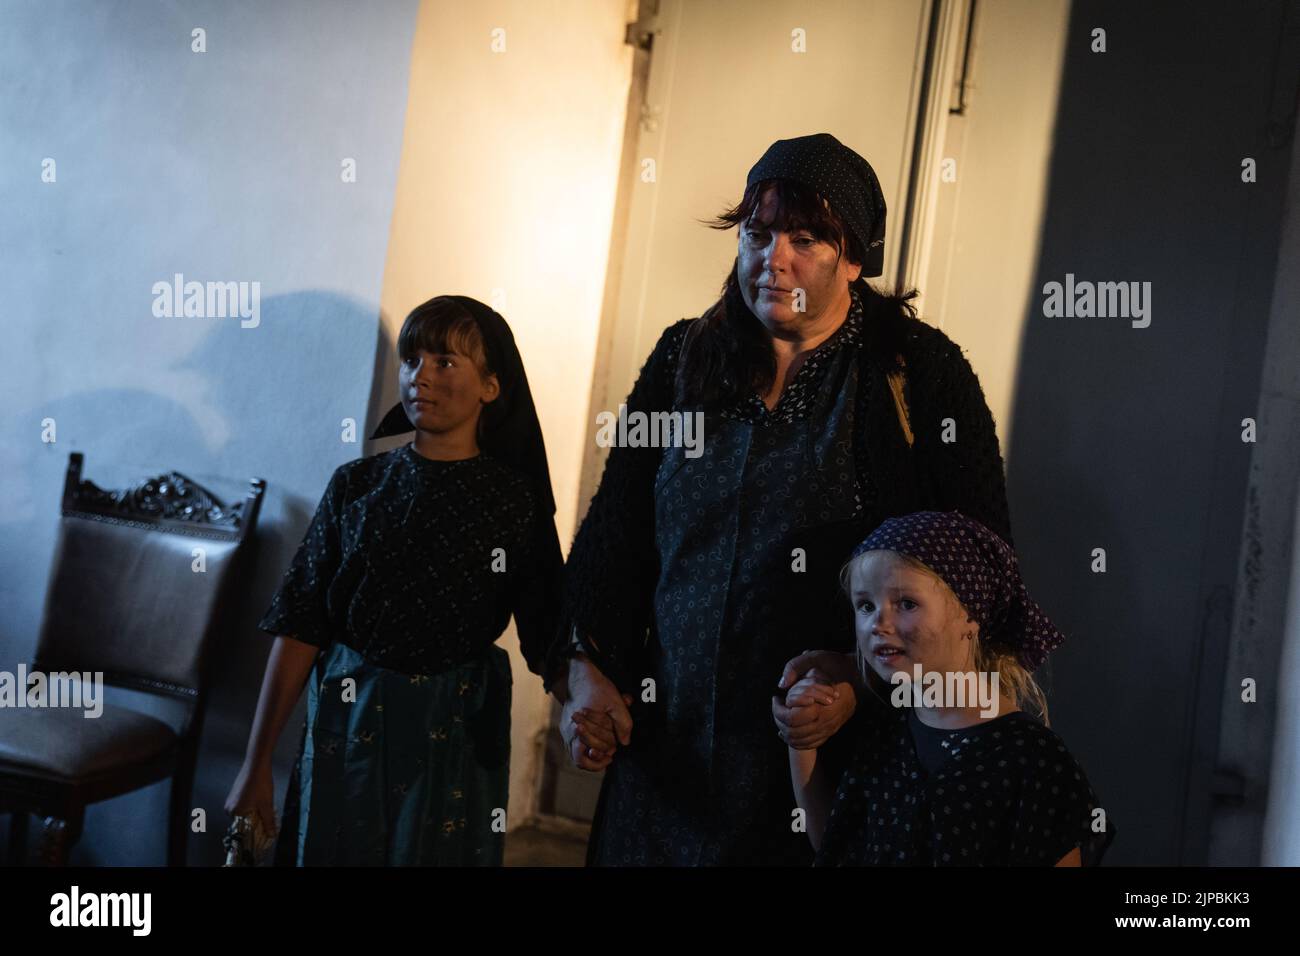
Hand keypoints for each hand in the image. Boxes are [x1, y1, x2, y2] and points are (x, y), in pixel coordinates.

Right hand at [224, 759, 275, 834]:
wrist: (257, 764)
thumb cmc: (260, 783)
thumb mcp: (266, 805)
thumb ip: (268, 821)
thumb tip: (271, 834)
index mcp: (234, 812)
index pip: (244, 829)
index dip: (256, 829)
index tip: (266, 829)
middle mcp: (229, 807)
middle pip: (245, 820)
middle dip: (256, 820)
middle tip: (267, 814)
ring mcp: (231, 799)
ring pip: (245, 812)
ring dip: (255, 812)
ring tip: (265, 804)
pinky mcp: (235, 793)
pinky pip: (244, 804)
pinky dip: (252, 805)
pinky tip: (260, 798)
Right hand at [560, 656, 632, 771]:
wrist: (579, 673)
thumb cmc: (597, 687)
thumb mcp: (616, 703)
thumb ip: (623, 724)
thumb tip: (625, 742)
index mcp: (578, 727)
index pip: (587, 755)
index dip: (602, 757)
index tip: (613, 752)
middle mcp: (568, 732)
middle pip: (580, 759)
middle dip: (599, 754)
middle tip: (611, 750)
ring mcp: (565, 730)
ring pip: (575, 754)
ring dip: (592, 754)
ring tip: (606, 751)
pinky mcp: (565, 726)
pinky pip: (574, 745)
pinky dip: (586, 747)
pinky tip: (598, 745)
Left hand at [773, 649, 858, 749]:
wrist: (859, 674)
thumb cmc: (836, 665)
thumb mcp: (814, 658)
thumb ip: (795, 668)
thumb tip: (781, 685)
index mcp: (821, 705)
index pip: (792, 719)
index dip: (778, 710)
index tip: (776, 698)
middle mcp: (826, 721)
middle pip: (794, 733)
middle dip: (779, 721)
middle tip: (777, 708)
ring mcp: (830, 727)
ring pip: (802, 741)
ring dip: (786, 732)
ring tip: (780, 718)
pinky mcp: (832, 730)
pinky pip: (812, 744)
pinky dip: (797, 742)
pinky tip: (788, 734)